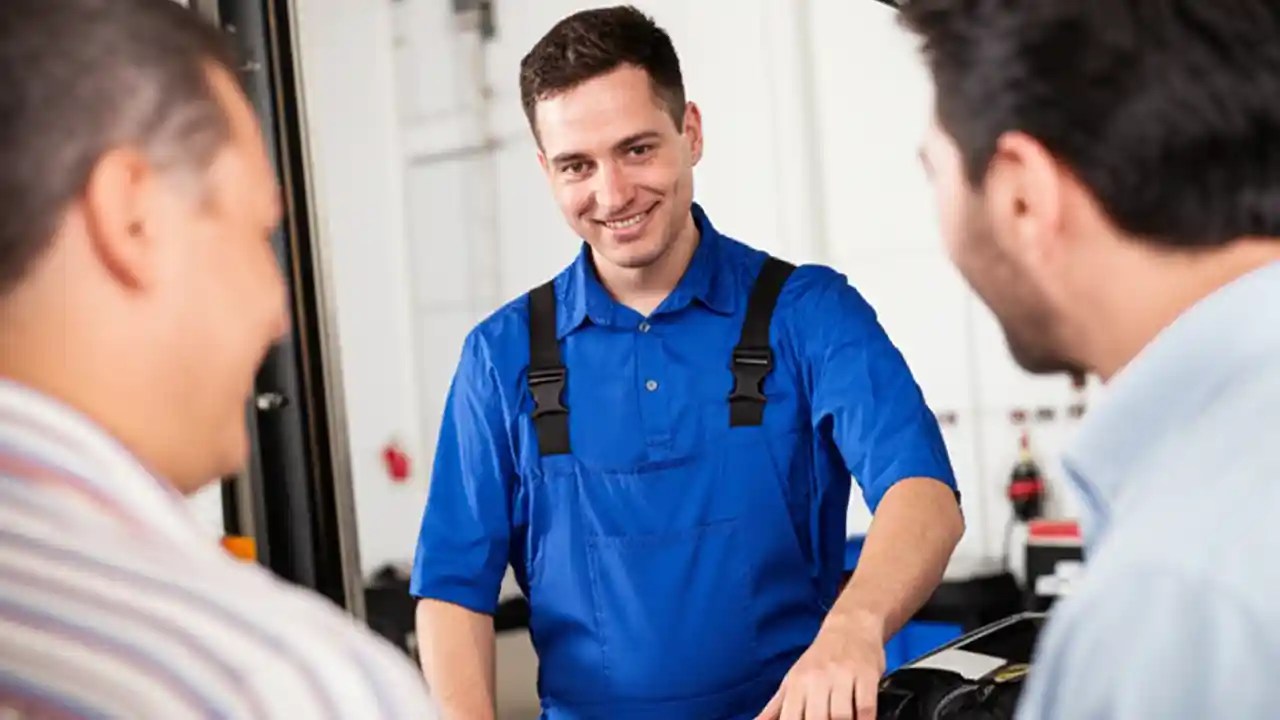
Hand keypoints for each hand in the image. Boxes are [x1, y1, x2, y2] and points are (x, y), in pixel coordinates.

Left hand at [755, 611, 885, 719]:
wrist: (850, 626)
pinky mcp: (866, 675)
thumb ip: (775, 708)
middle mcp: (817, 679)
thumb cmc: (818, 660)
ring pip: (842, 715)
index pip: (791, 718)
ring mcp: (843, 676)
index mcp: (797, 683)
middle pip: (817, 718)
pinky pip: (866, 707)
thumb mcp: (793, 680)